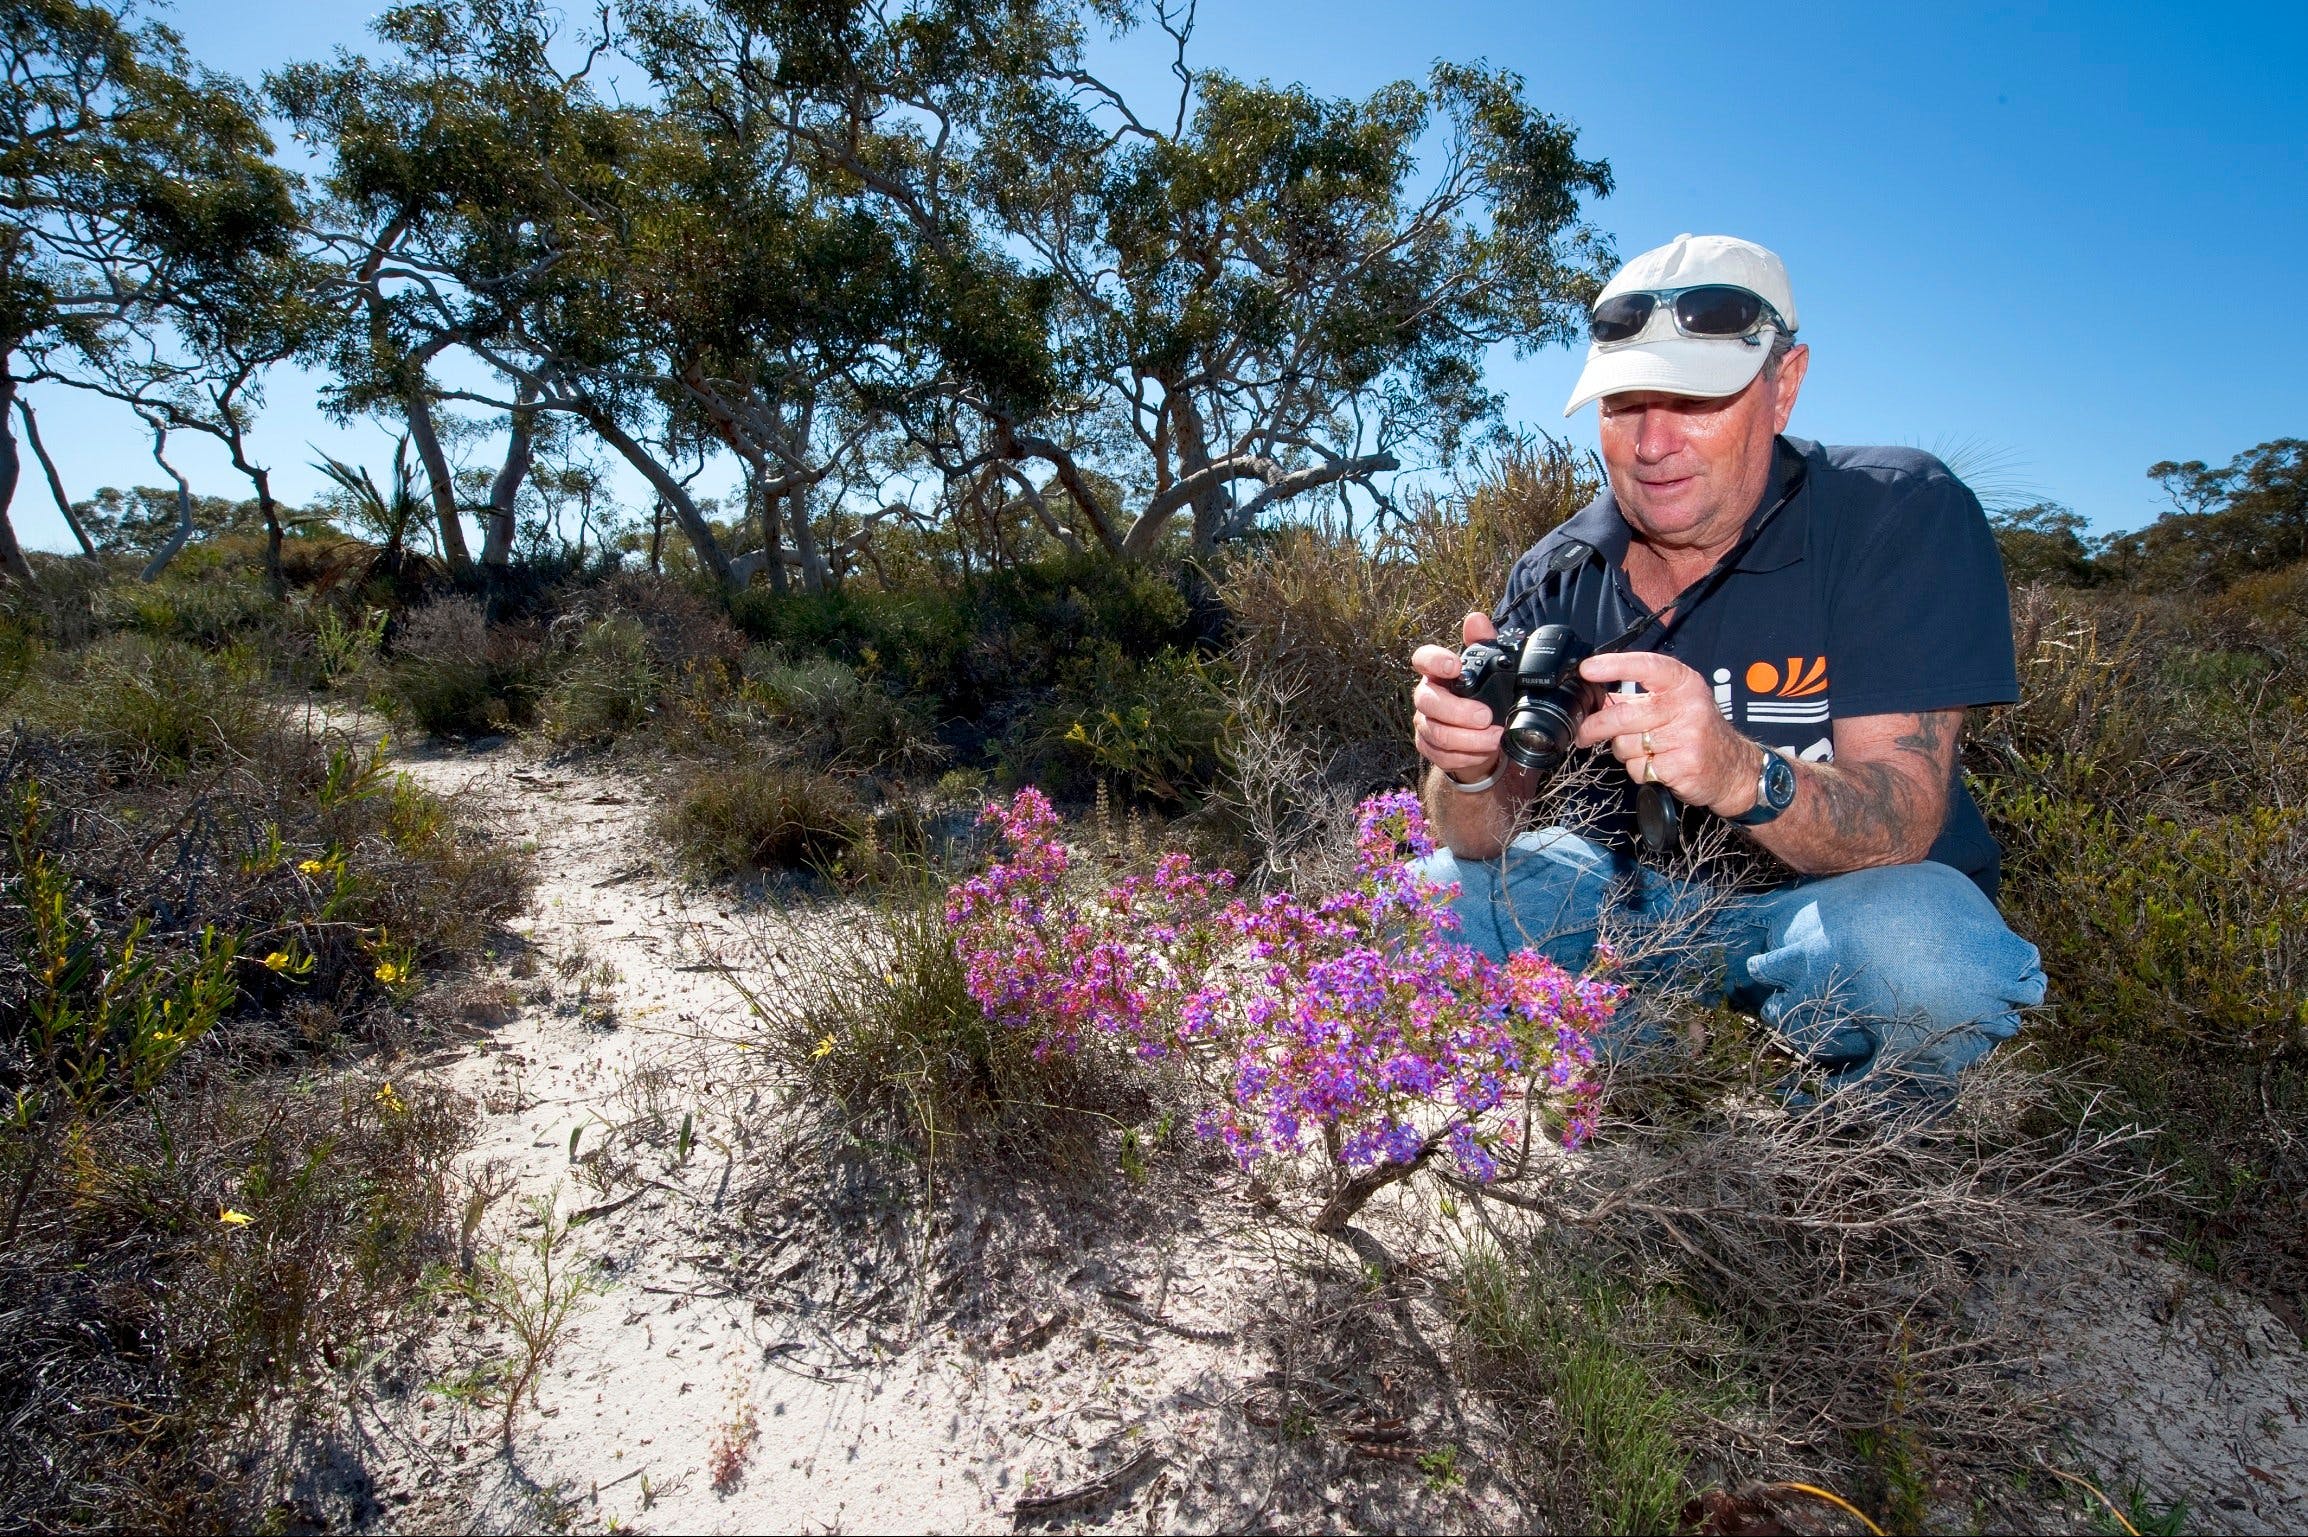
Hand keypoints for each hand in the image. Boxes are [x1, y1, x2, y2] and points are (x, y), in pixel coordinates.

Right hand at [1412, 611, 1503, 779]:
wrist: (1484, 735)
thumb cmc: (1484, 696)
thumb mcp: (1490, 668)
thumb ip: (1484, 642)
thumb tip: (1476, 619)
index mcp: (1438, 673)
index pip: (1423, 659)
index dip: (1435, 661)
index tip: (1455, 667)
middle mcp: (1426, 696)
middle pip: (1428, 702)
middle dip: (1459, 712)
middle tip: (1486, 717)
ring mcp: (1424, 723)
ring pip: (1435, 732)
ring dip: (1468, 739)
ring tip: (1495, 738)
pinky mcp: (1428, 747)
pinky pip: (1440, 755)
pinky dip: (1465, 756)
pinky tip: (1483, 752)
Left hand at [1574, 651, 1760, 815]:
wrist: (1735, 769)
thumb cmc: (1698, 733)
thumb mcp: (1676, 704)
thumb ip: (1639, 698)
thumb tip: (1598, 699)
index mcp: (1683, 684)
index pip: (1646, 665)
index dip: (1614, 666)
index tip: (1588, 669)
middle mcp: (1687, 705)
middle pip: (1624, 714)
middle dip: (1596, 726)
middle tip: (1585, 733)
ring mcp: (1688, 735)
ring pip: (1627, 745)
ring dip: (1626, 753)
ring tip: (1646, 751)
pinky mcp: (1684, 764)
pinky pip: (1640, 768)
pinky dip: (1640, 771)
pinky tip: (1658, 767)